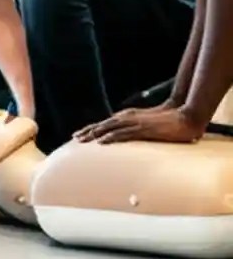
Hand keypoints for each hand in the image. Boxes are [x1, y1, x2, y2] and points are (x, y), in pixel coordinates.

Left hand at [74, 104, 204, 144]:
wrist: (185, 116)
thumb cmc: (167, 122)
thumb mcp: (147, 126)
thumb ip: (135, 131)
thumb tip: (127, 139)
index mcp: (127, 117)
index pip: (104, 124)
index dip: (90, 129)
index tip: (78, 135)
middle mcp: (128, 117)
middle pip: (102, 124)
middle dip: (87, 131)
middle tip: (74, 138)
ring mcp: (135, 122)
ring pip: (109, 128)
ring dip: (94, 134)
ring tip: (82, 140)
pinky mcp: (143, 129)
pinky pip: (123, 133)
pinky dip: (110, 137)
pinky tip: (101, 142)